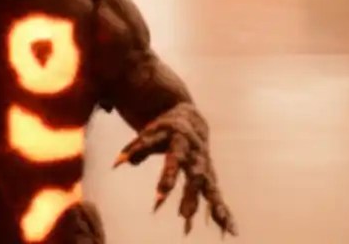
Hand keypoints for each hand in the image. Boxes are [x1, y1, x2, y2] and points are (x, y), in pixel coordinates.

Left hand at [115, 103, 235, 235]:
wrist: (190, 117)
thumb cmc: (164, 128)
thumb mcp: (150, 133)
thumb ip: (136, 149)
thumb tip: (118, 164)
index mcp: (181, 141)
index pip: (174, 160)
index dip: (167, 178)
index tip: (160, 199)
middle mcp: (196, 155)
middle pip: (195, 177)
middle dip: (190, 196)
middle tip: (185, 216)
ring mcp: (205, 167)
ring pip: (211, 188)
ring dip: (215, 207)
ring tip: (222, 226)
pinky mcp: (210, 177)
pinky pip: (217, 196)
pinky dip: (224, 214)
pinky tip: (230, 231)